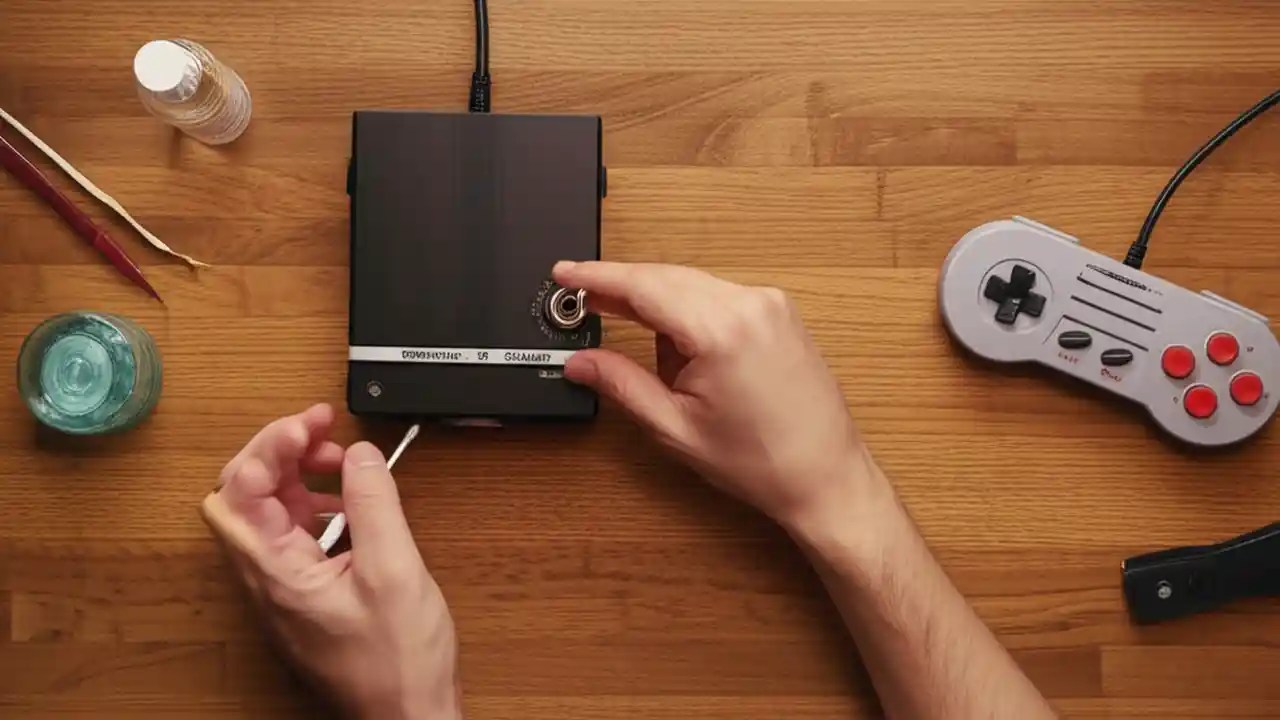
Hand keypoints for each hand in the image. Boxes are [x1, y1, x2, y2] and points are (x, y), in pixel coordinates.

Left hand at [202, 405, 460, 719]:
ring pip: (269, 512)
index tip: (311, 423)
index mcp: (276, 571)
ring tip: (341, 460)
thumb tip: (360, 454)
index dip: (269, 445)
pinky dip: (317, 505)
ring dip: (298, 475)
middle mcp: (268, 578)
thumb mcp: (394, 570)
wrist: (405, 717)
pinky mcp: (304, 594)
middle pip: (245, 494)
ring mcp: (283, 587)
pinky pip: (294, 535)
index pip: (239, 489)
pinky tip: (351, 505)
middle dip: (280, 451)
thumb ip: (374, 504)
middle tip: (323, 430)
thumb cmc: (397, 664)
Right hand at [554, 262, 882, 527]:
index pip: (643, 285)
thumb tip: (580, 362)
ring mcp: (771, 305)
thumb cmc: (763, 462)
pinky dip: (692, 315)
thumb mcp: (676, 427)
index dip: (596, 276)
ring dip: (661, 311)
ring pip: (692, 285)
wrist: (826, 477)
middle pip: (666, 278)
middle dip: (623, 292)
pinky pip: (719, 296)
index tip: (564, 272)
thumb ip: (622, 384)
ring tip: (667, 374)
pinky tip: (689, 357)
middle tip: (585, 306)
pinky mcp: (780, 312)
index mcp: (723, 330)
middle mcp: (751, 305)